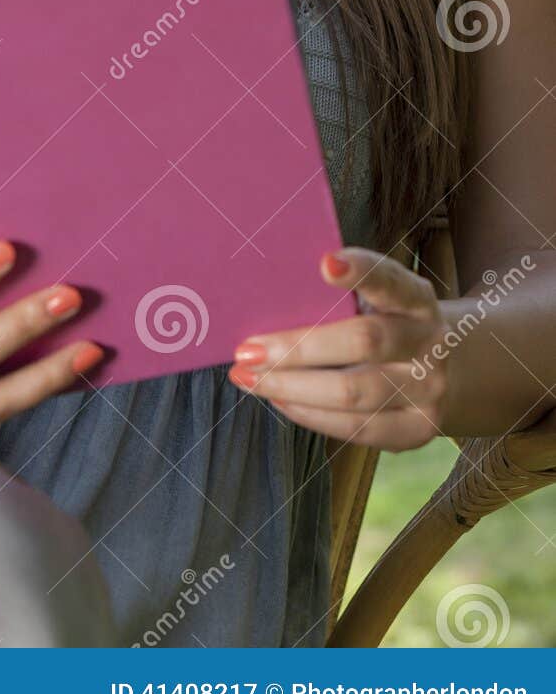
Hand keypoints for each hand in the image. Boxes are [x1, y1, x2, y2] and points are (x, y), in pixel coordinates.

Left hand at [227, 247, 448, 449]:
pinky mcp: (416, 429)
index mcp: (417, 299)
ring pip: (353, 392)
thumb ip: (340, 297)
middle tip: (247, 350)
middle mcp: (430, 342)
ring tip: (249, 378)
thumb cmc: (388, 324)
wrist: (446, 371)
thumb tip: (265, 295)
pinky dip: (309, 414)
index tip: (324, 263)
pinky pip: (355, 428)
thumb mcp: (379, 301)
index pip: (390, 280)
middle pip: (364, 342)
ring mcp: (428, 390)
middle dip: (298, 347)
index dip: (361, 271)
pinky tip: (279, 399)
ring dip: (291, 387)